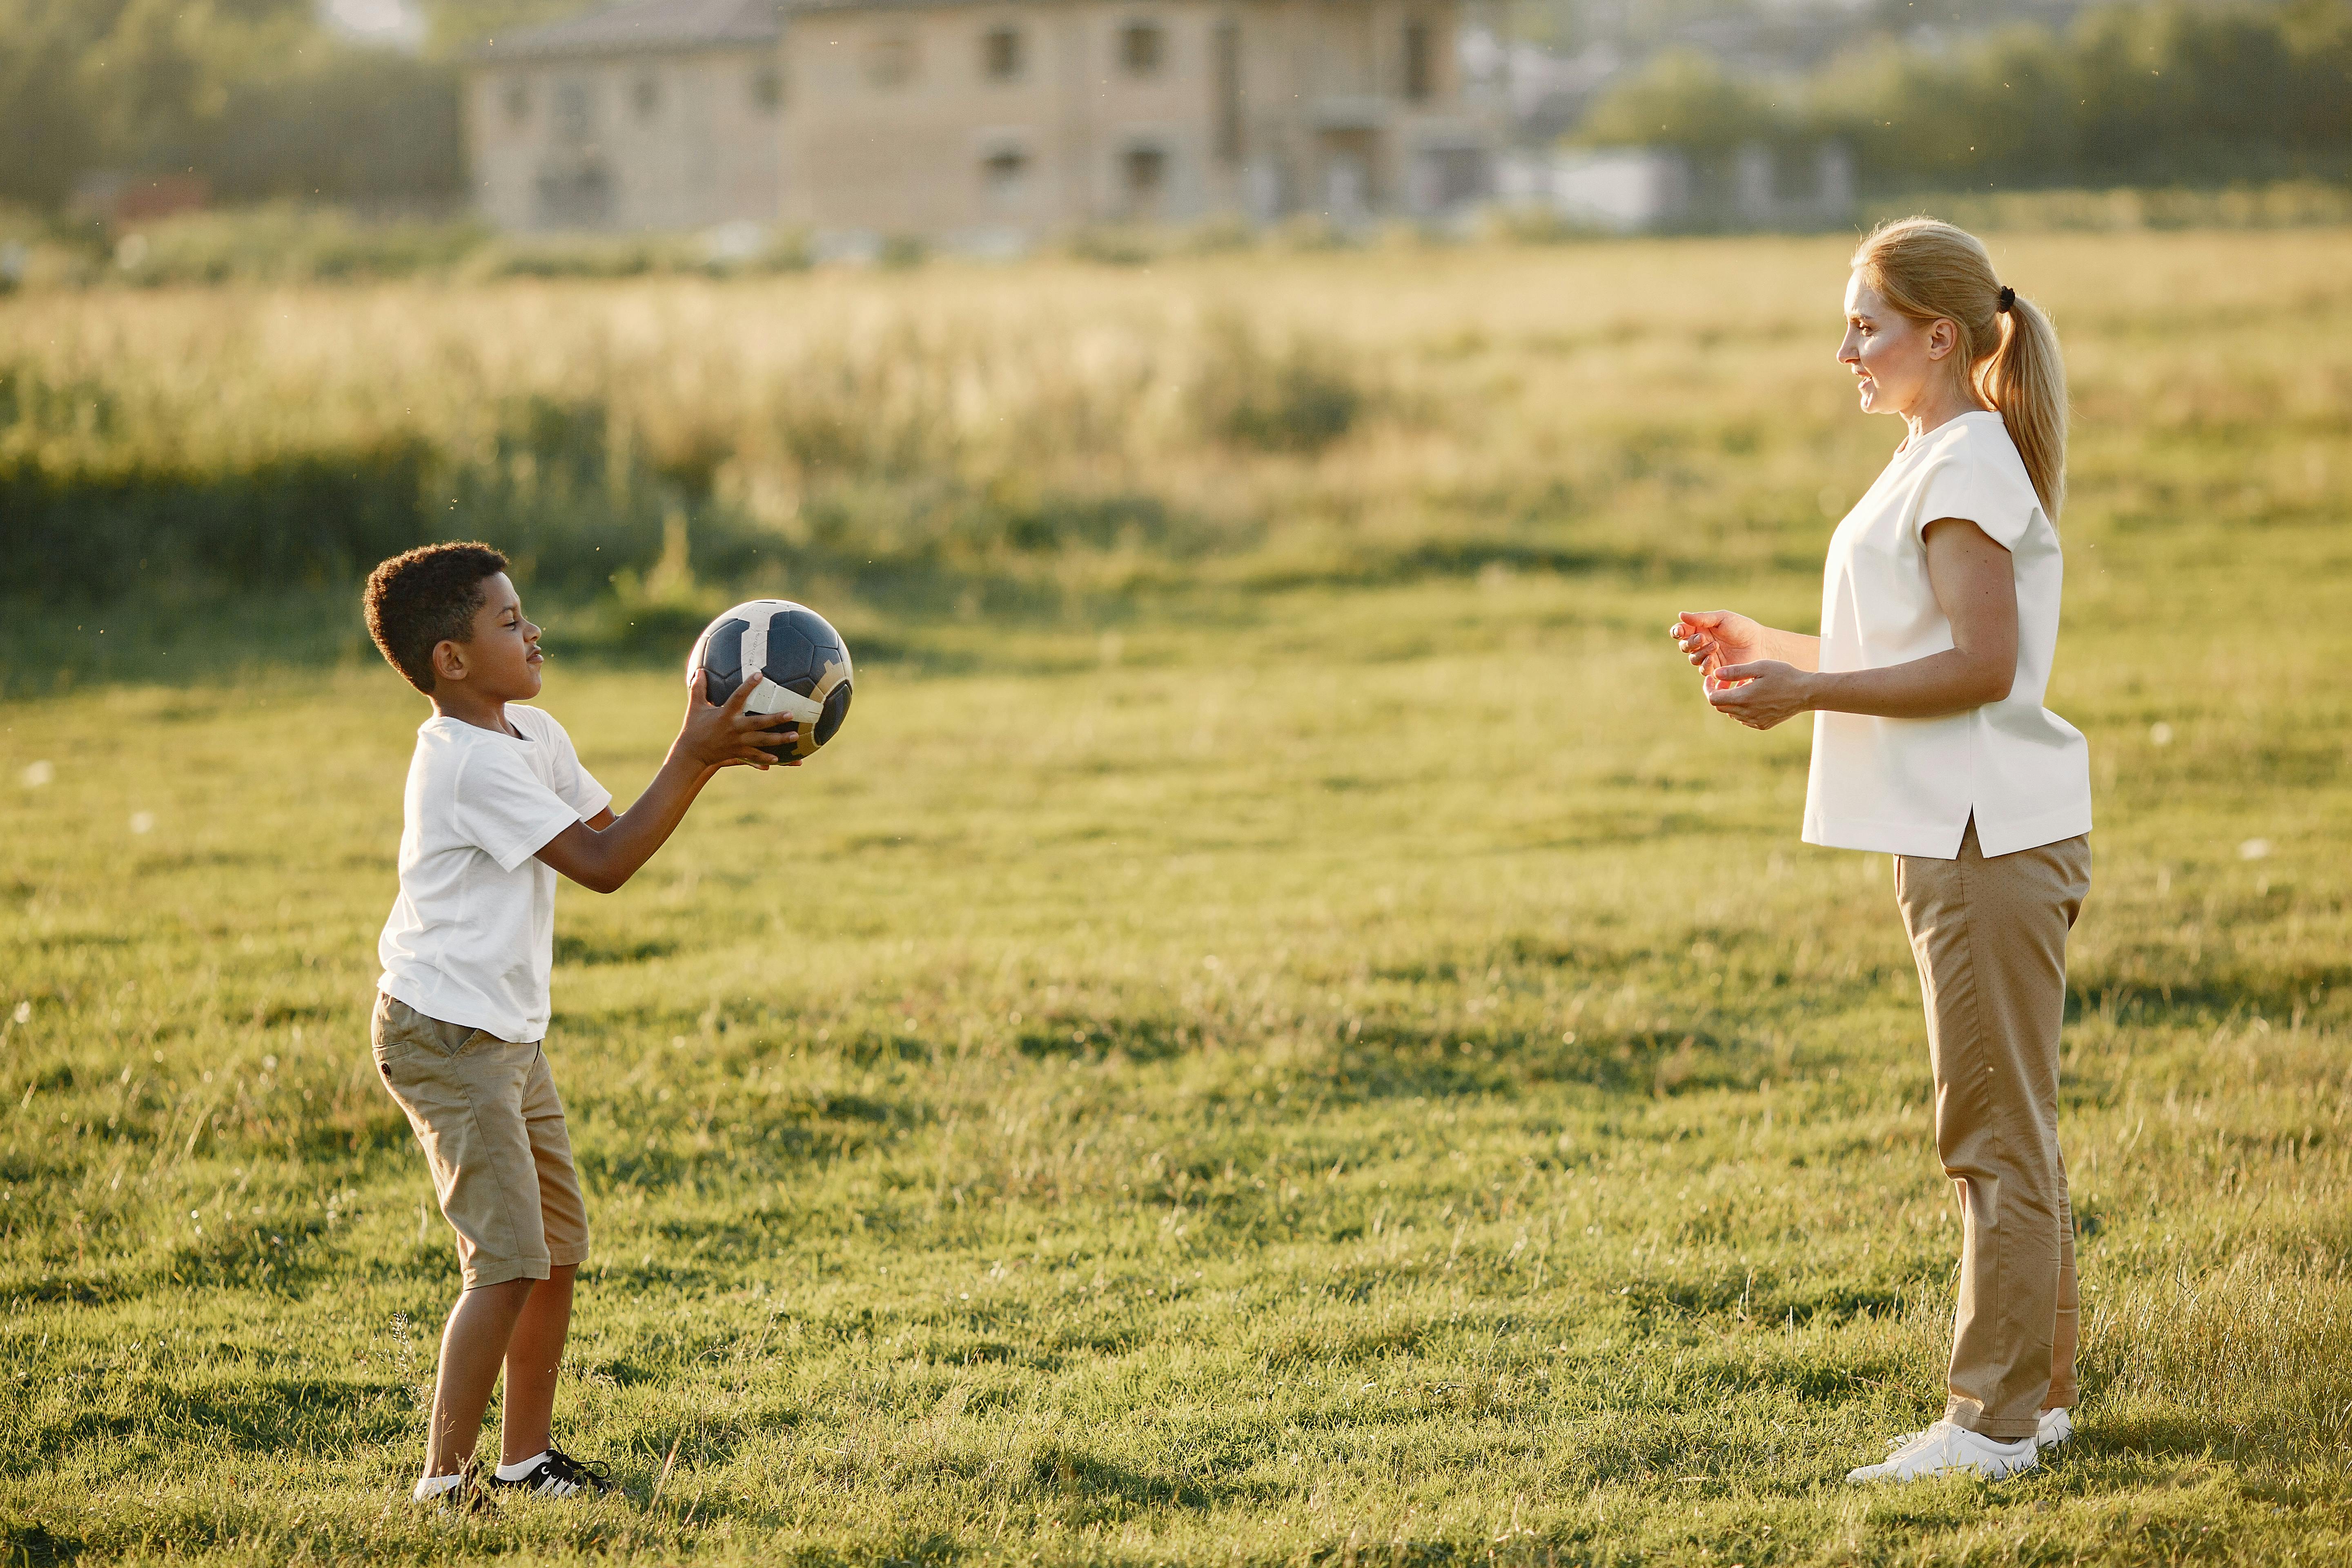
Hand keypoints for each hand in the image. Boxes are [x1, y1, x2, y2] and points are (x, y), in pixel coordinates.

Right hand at [676, 669, 799, 771]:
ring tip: (795, 736)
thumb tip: (698, 671)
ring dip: (779, 739)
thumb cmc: (693, 727)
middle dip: (775, 718)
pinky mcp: (738, 753)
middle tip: (791, 713)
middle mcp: (733, 728)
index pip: (738, 697)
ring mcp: (737, 742)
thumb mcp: (695, 707)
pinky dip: (766, 758)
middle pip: (758, 723)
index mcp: (724, 714)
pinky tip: (780, 758)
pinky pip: (755, 756)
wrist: (690, 753)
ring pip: (762, 741)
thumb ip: (699, 689)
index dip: (749, 686)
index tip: (759, 675)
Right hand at [1669, 610, 1768, 679]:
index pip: (1682, 632)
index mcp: (1701, 629)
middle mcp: (1702, 644)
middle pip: (1685, 646)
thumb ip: (1701, 618)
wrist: (1760, 644)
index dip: (1677, 632)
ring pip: (1693, 659)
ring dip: (1700, 653)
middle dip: (1690, 643)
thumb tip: (1680, 615)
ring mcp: (1708, 658)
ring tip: (1714, 646)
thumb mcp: (1722, 618)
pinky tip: (1712, 658)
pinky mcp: (1716, 670)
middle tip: (1702, 638)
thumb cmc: (1742, 628)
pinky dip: (1705, 664)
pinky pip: (1703, 670)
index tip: (1680, 631)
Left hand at [1705, 661, 1814, 730]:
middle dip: (1720, 692)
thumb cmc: (1784, 675)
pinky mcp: (1763, 725)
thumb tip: (1715, 674)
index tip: (1712, 678)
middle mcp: (1747, 713)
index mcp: (1744, 698)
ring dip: (1732, 699)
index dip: (1709, 688)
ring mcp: (1755, 721)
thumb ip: (1735, 671)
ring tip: (1746, 684)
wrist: (1807, 693)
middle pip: (1721, 706)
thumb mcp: (1759, 667)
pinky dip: (1742, 708)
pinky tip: (1755, 696)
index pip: (1713, 699)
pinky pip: (1744, 719)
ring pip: (1732, 713)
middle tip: (1729, 680)